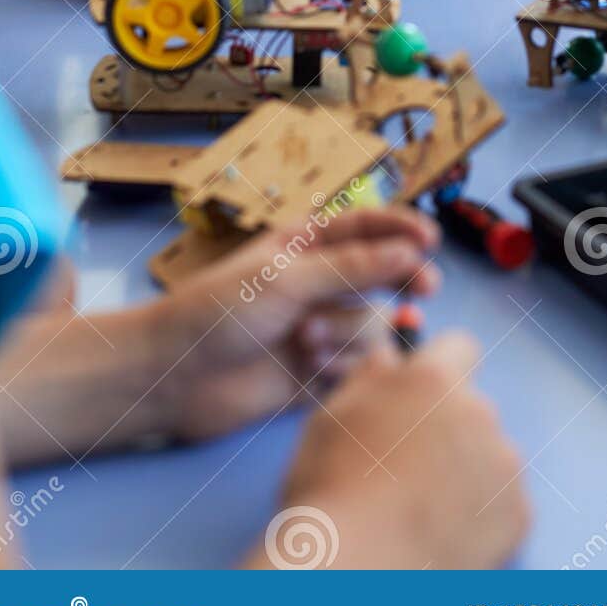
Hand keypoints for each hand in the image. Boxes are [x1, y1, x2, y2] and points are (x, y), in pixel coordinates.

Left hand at [148, 207, 439, 441]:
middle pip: (384, 274)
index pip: (369, 227)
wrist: (175, 378)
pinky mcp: (320, 373)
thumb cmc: (219, 311)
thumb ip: (352, 267)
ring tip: (307, 343)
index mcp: (307, 245)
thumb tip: (411, 254)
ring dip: (348, 332)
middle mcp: (320, 284)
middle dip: (402, 280)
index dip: (403, 229)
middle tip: (424, 290)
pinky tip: (313, 371)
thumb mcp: (286, 279)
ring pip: (372, 324)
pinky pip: (359, 366)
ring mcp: (322, 328)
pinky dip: (344, 368)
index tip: (430, 240)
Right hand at [267, 332, 529, 569]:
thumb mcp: (335, 411)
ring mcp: (505, 465)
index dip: (440, 368)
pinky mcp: (519, 514)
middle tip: (410, 467)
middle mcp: (480, 412)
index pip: (460, 346)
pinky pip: (504, 503)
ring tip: (422, 509)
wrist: (357, 570)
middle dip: (449, 427)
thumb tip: (393, 356)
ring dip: (466, 470)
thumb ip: (374, 374)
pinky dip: (481, 515)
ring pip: (490, 455)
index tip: (424, 396)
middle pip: (473, 406)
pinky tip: (444, 535)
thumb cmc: (332, 489)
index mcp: (435, 379)